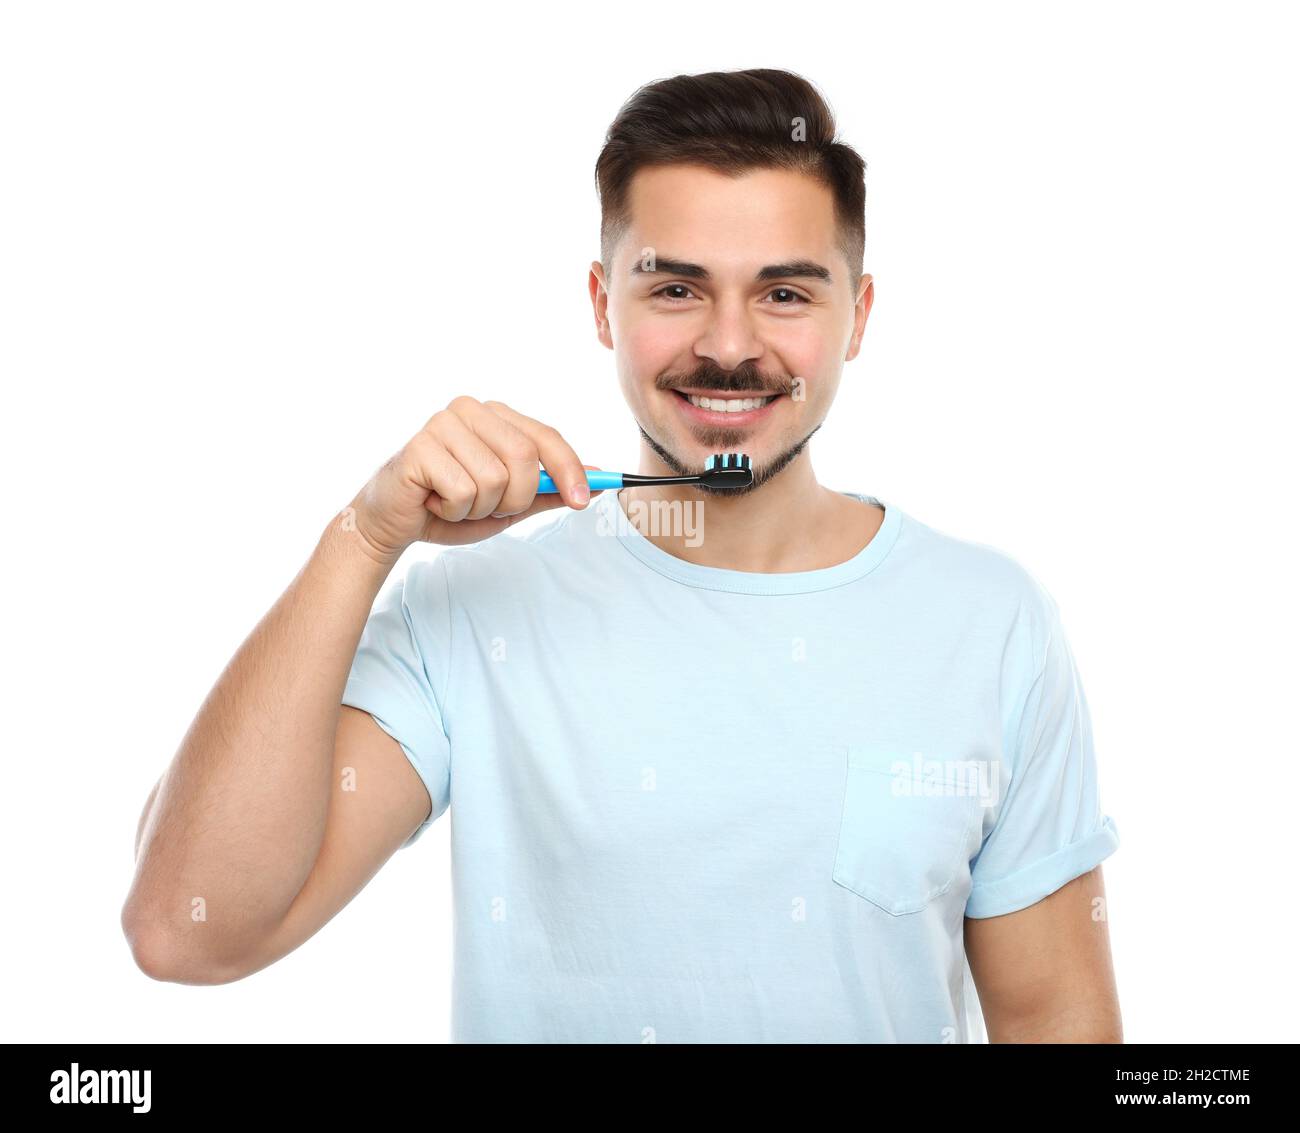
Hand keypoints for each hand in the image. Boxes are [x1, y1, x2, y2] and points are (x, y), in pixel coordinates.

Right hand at [345, 396, 598, 562]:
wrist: (394, 522)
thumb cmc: (452, 506)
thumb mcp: (509, 503)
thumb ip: (548, 490)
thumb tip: (599, 481)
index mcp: (496, 416)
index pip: (546, 437)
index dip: (570, 470)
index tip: (583, 501)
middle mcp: (470, 410)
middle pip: (525, 457)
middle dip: (517, 498)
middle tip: (492, 509)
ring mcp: (443, 424)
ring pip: (495, 479)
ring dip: (481, 508)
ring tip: (456, 503)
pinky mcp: (420, 446)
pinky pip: (464, 490)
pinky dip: (455, 510)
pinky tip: (435, 502)